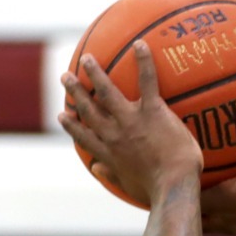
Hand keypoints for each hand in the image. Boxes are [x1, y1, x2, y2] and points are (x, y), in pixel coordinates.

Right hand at [58, 40, 202, 207]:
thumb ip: (112, 175)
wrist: (174, 187)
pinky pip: (147, 81)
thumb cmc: (157, 191)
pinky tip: (140, 44)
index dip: (71, 125)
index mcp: (108, 153)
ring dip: (94, 73)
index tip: (61, 115)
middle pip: (88, 109)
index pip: (83, 137)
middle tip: (65, 77)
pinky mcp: (152, 112)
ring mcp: (131, 120)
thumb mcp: (130, 187)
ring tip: (86, 58)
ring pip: (106, 92)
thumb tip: (96, 168)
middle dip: (75, 92)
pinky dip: (144, 61)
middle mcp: (113, 133)